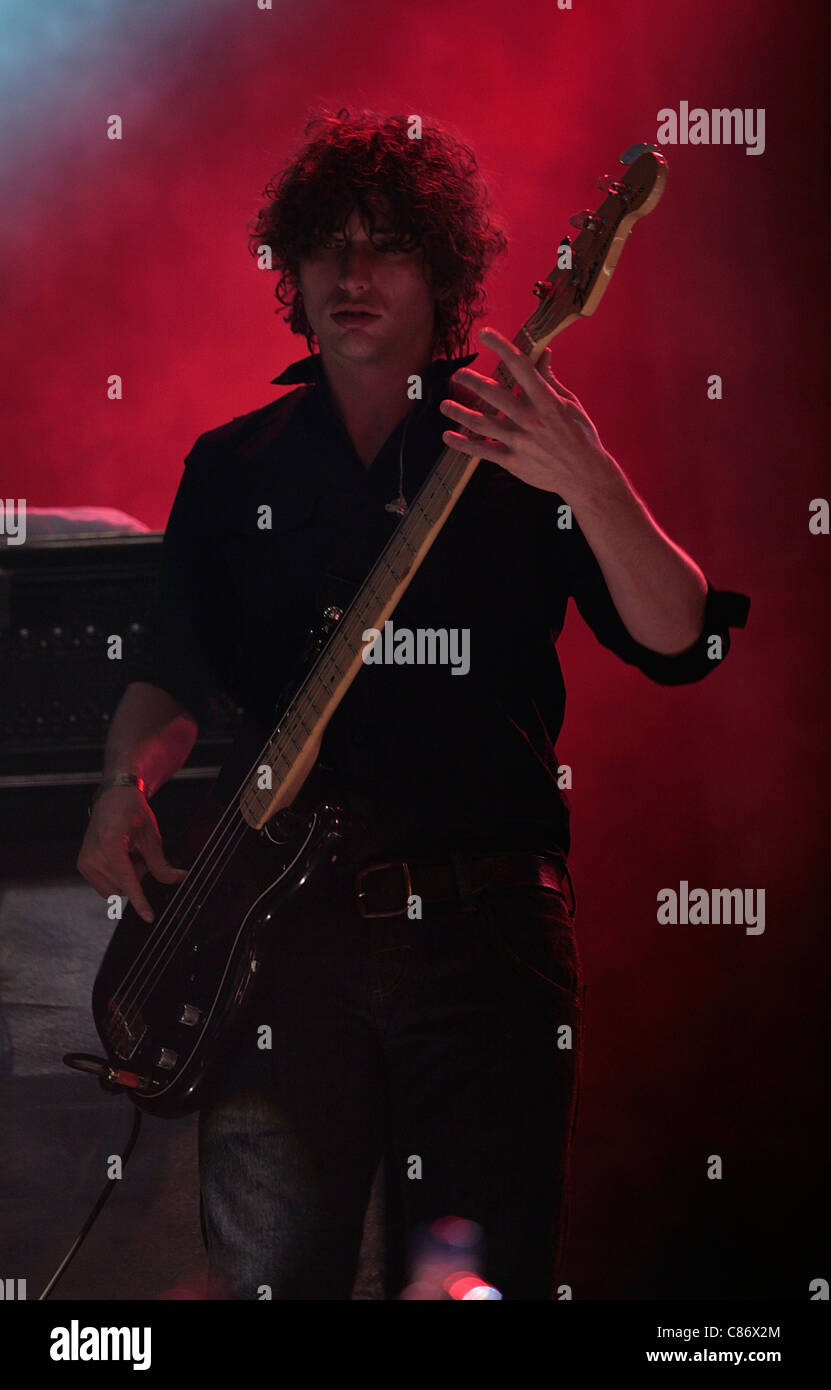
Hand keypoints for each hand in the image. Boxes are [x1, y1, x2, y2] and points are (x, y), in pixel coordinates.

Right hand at [77, 786, 187, 923]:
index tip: (149, 917)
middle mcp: (93, 856)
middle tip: (140, 855)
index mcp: (111, 846)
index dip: (140, 901)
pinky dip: (117, 878)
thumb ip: (162, 864)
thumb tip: (178, 879)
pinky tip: (120, 859)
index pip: (128, 881)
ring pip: (114, 890)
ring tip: (129, 855)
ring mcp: (85, 861)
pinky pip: (105, 886)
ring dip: (126, 879)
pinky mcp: (83, 865)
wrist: (114, 797)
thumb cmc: (132, 812)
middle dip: (137, 878)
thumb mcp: (152, 838)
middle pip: (123, 888)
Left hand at [439, 325, 612, 498]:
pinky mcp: (512, 461)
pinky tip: (448, 436)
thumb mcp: (569, 403)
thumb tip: (543, 353)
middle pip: (493, 393)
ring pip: (480, 423)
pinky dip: (462, 444)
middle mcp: (529, 418)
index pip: (520, 366)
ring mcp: (518, 441)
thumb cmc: (580, 436)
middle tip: (458, 375)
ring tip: (444, 405)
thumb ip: (550, 379)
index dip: (501, 347)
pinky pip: (482, 451)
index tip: (485, 334)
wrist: (584, 475)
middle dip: (471, 381)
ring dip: (459, 412)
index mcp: (545, 400)